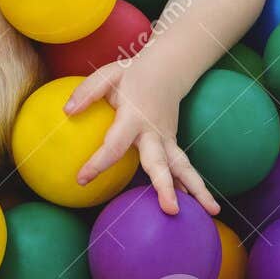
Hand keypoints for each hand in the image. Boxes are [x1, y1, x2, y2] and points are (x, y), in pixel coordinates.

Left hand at [65, 61, 219, 216]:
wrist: (167, 68)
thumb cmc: (132, 74)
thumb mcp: (108, 74)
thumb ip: (88, 92)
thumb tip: (67, 112)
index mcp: (134, 116)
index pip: (115, 144)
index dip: (99, 162)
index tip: (82, 179)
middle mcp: (154, 131)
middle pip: (161, 162)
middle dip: (165, 186)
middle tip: (171, 209)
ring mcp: (167, 138)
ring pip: (183, 166)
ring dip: (197, 189)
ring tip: (212, 211)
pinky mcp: (172, 143)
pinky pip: (182, 166)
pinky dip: (192, 185)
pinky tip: (203, 208)